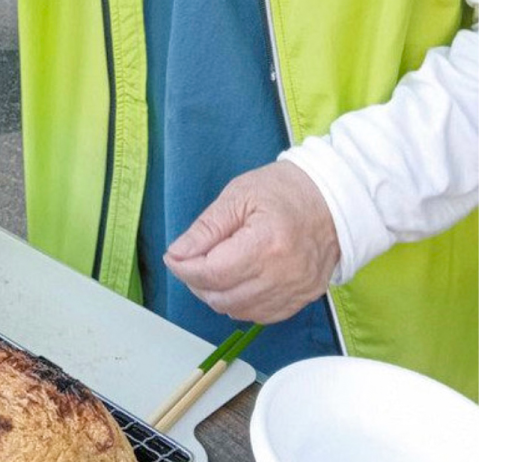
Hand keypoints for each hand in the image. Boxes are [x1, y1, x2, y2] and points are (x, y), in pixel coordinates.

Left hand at [163, 162, 339, 323]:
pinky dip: (240, 303)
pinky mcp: (302, 299)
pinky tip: (235, 282)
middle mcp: (283, 275)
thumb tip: (177, 253)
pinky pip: (260, 316)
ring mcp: (296, 291)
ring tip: (211, 269)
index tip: (173, 257)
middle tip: (188, 260)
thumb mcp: (238, 196)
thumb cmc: (286, 190)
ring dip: (216, 295)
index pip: (213, 273)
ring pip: (238, 311)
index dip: (184, 268)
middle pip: (223, 297)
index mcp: (267, 244)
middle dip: (196, 282)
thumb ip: (206, 228)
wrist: (334, 199)